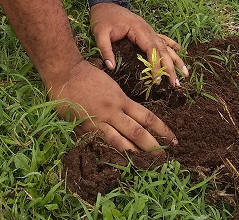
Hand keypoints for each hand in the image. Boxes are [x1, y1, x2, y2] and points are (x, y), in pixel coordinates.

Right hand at [48, 59, 176, 151]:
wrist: (65, 73)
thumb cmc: (88, 75)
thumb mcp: (111, 86)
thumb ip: (121, 102)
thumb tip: (133, 117)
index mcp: (121, 99)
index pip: (147, 117)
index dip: (162, 130)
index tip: (173, 140)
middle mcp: (113, 111)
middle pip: (137, 133)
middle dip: (153, 147)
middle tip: (164, 158)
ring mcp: (98, 121)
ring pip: (120, 142)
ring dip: (134, 154)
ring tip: (145, 165)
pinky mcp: (85, 128)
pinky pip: (100, 143)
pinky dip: (111, 153)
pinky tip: (119, 162)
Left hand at [89, 3, 187, 86]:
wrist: (105, 2)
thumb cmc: (102, 17)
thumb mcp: (100, 33)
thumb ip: (105, 49)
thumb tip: (111, 67)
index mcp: (138, 30)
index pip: (151, 50)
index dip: (156, 66)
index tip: (157, 81)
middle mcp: (148, 29)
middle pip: (162, 50)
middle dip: (170, 67)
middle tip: (176, 84)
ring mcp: (149, 29)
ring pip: (166, 46)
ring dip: (176, 59)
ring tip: (185, 73)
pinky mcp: (147, 30)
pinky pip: (163, 39)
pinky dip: (172, 46)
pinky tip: (180, 51)